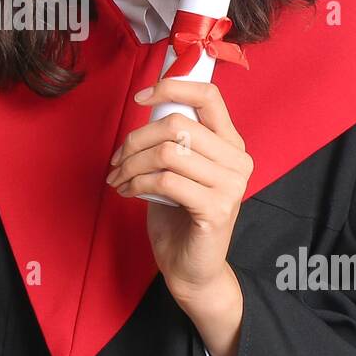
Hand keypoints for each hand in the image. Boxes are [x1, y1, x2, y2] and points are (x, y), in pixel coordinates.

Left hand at [106, 76, 252, 312]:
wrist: (191, 268)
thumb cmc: (179, 215)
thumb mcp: (178, 168)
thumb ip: (173, 138)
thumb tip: (147, 103)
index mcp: (231, 143)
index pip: (209, 95)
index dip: (171, 87)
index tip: (139, 97)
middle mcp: (238, 160)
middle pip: (177, 123)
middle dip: (136, 138)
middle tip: (117, 160)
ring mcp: (231, 185)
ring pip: (168, 151)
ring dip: (132, 163)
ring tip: (119, 178)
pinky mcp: (216, 209)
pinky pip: (165, 180)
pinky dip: (137, 184)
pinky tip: (128, 192)